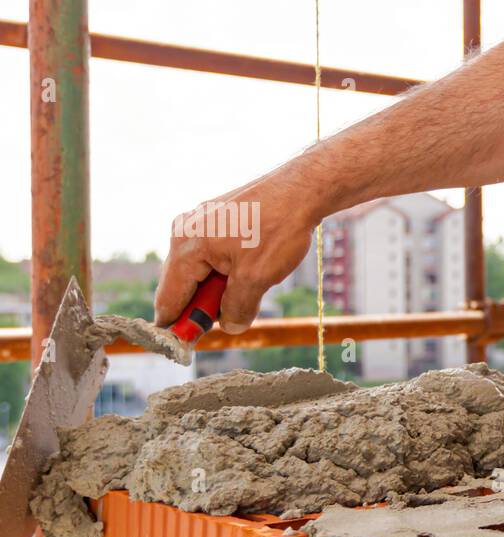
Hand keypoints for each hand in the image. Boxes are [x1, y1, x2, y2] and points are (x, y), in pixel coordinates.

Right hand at [154, 173, 318, 334]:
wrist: (302, 189)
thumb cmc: (278, 229)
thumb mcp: (257, 279)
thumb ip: (237, 309)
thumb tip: (230, 327)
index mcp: (185, 247)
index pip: (168, 299)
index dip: (177, 326)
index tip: (186, 347)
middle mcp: (184, 232)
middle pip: (182, 285)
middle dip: (204, 306)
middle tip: (233, 315)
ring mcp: (199, 223)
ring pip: (201, 271)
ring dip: (221, 289)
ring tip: (252, 283)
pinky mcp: (217, 220)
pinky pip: (214, 256)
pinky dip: (228, 271)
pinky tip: (254, 268)